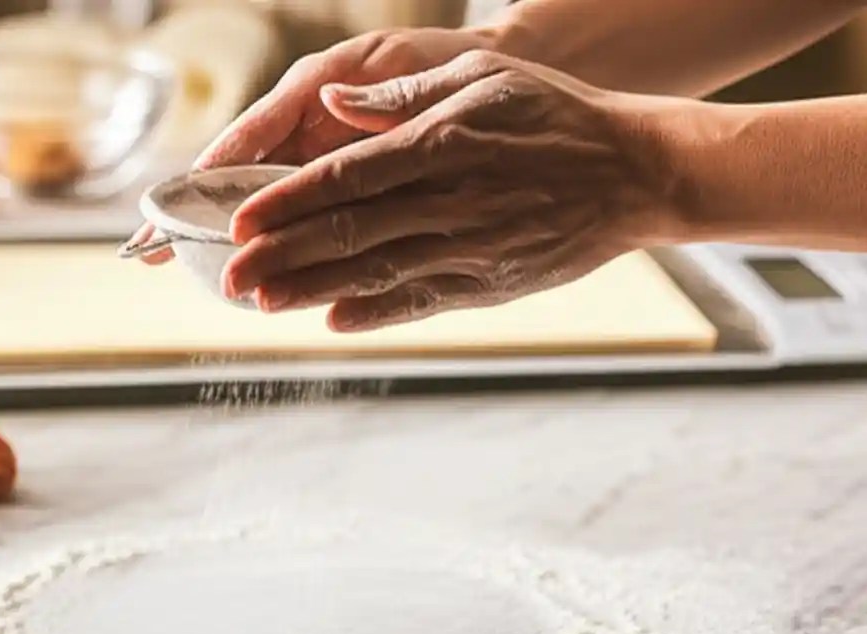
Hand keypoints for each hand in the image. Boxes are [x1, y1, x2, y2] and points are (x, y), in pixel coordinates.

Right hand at [124, 28, 492, 263]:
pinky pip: (294, 219)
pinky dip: (267, 244)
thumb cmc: (443, 68)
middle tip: (147, 249)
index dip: (208, 173)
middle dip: (191, 212)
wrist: (481, 81)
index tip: (174, 204)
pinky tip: (246, 275)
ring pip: (258, 203)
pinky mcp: (333, 187)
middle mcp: (300, 129)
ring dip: (216, 234)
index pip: (247, 137)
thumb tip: (329, 101)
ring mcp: (312, 160)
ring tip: (170, 266)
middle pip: (234, 175)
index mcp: (310, 93)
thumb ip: (375, 91)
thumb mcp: (411, 70)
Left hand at [222, 50, 688, 331]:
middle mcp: (448, 201)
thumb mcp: (482, 78)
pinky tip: (332, 321)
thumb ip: (402, 94)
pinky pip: (422, 302)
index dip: (287, 202)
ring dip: (312, 290)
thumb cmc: (555, 115)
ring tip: (261, 301)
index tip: (240, 221)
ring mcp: (469, 249)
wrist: (636, 173)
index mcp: (440, 145)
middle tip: (229, 275)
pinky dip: (375, 313)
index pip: (345, 177)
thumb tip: (332, 104)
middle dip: (280, 256)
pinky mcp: (489, 284)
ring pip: (374, 274)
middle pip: (347, 234)